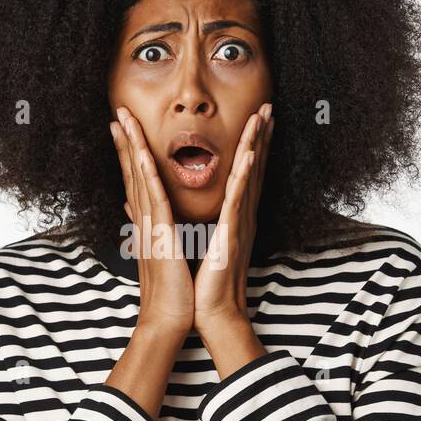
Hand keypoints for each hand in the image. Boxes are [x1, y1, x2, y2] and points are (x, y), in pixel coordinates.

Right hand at [110, 106, 194, 339]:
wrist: (169, 318)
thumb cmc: (169, 291)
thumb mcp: (158, 254)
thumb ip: (148, 230)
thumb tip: (136, 214)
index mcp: (148, 223)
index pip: (137, 181)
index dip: (129, 153)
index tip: (123, 129)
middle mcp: (144, 220)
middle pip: (132, 172)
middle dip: (125, 141)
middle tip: (118, 113)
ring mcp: (149, 225)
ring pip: (138, 178)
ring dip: (131, 147)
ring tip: (123, 120)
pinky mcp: (160, 234)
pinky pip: (154, 197)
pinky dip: (148, 173)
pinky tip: (142, 152)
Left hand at [193, 103, 273, 334]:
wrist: (210, 313)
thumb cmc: (200, 285)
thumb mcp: (186, 246)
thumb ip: (177, 222)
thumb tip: (154, 206)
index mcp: (230, 218)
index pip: (240, 174)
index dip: (247, 146)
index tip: (252, 120)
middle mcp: (240, 216)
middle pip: (252, 168)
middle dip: (259, 136)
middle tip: (267, 107)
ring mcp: (238, 224)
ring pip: (249, 176)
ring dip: (256, 144)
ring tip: (263, 117)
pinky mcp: (231, 235)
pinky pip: (238, 201)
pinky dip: (245, 177)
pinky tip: (250, 155)